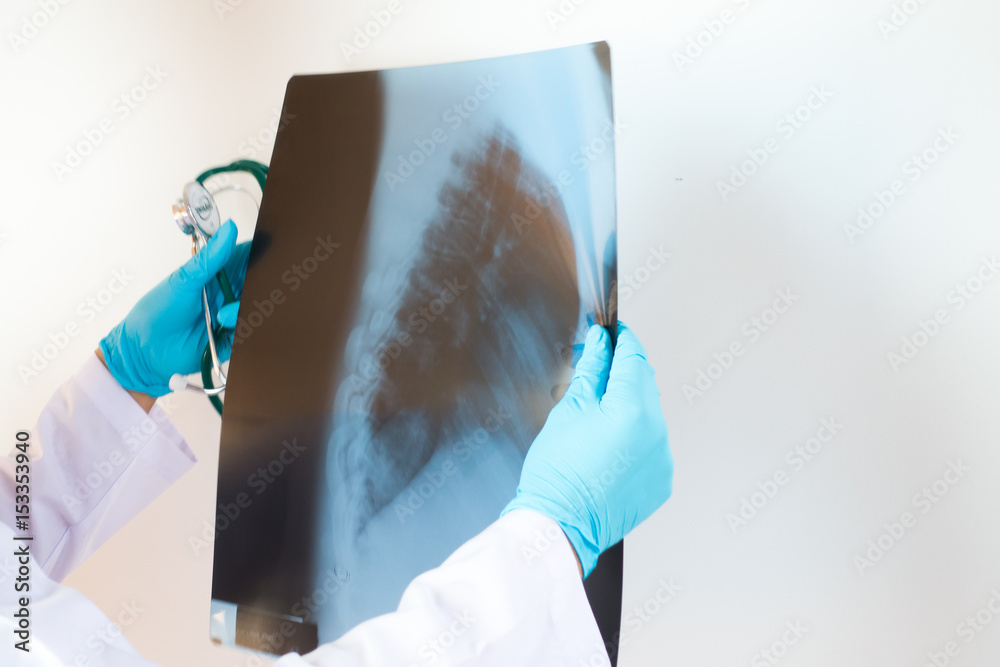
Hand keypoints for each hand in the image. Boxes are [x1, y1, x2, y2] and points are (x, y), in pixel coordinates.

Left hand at [98, 220, 248, 396]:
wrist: (146, 350)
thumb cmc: (158, 311)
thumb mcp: (183, 280)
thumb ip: (210, 258)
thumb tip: (229, 229)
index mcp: (216, 274)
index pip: (246, 257)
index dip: (258, 252)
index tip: (265, 252)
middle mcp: (227, 293)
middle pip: (258, 282)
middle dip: (258, 284)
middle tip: (245, 288)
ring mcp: (231, 315)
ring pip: (256, 306)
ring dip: (242, 308)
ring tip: (221, 316)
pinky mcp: (233, 338)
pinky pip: (249, 329)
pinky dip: (240, 325)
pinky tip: (222, 326)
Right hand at [503, 322, 672, 576]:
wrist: (560, 525)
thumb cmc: (557, 474)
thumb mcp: (569, 410)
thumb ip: (591, 371)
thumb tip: (601, 344)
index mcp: (633, 410)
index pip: (634, 358)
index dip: (622, 340)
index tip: (614, 332)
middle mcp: (657, 433)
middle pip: (645, 385)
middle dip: (623, 374)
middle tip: (597, 375)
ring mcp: (662, 458)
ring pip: (650, 415)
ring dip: (630, 408)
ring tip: (597, 422)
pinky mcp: (662, 479)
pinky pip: (653, 445)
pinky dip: (636, 438)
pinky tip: (608, 448)